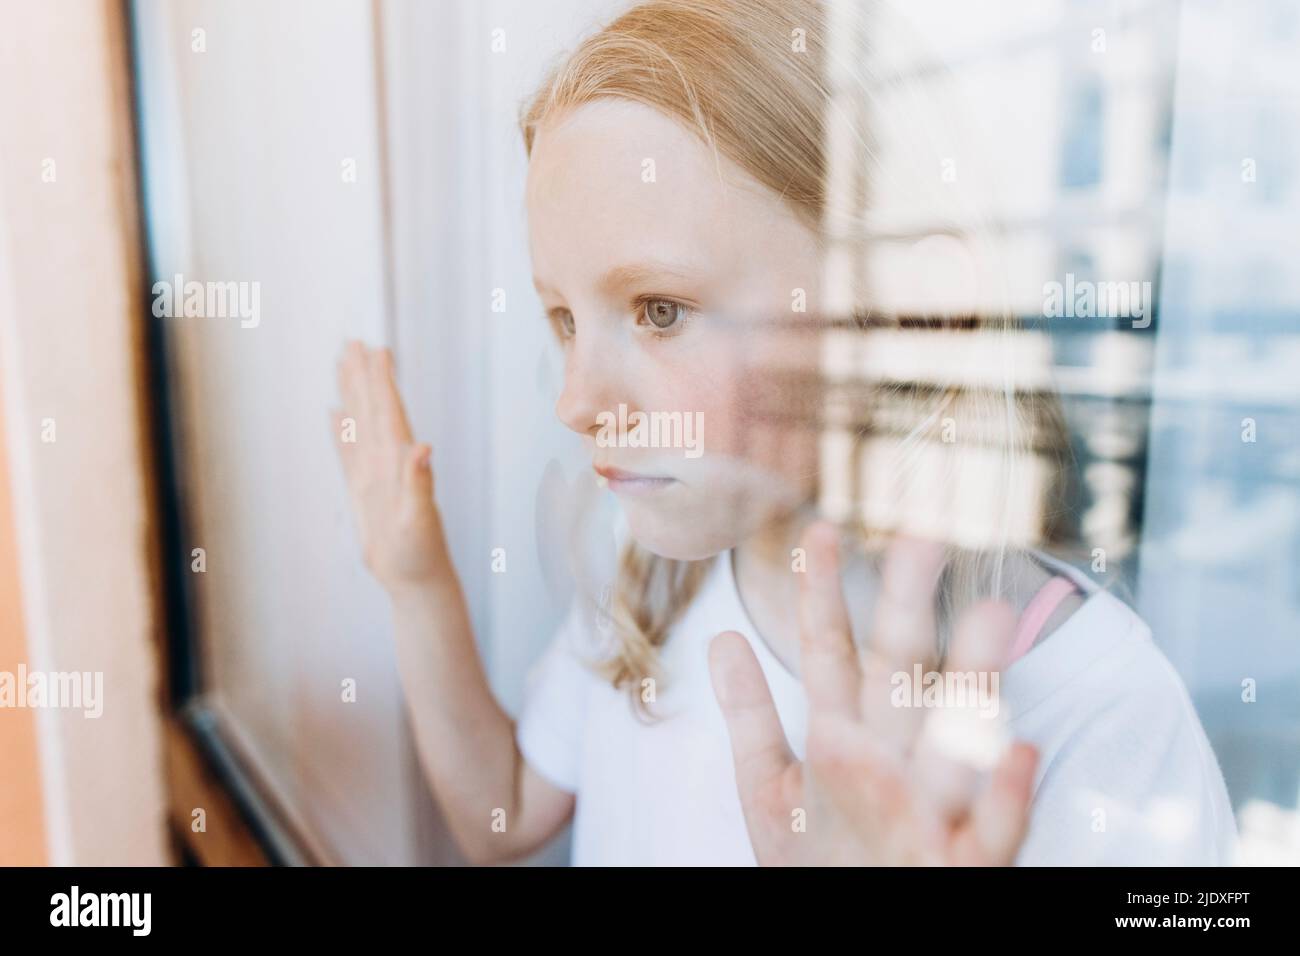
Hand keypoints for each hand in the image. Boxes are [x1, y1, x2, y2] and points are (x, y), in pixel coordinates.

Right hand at [332, 341, 448, 592]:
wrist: (416, 580)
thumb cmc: (421, 555)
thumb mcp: (419, 521)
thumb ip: (420, 483)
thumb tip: (422, 447)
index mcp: (400, 464)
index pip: (390, 413)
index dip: (383, 382)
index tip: (377, 349)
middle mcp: (388, 463)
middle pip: (374, 409)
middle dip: (365, 376)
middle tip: (354, 341)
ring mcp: (375, 475)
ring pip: (360, 424)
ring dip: (353, 394)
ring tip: (343, 364)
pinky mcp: (363, 491)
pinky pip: (348, 452)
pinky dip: (340, 431)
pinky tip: (334, 413)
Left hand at [708, 522, 1038, 864]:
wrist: (858, 925)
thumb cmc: (820, 859)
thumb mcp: (770, 789)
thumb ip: (751, 716)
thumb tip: (720, 639)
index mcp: (843, 739)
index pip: (833, 654)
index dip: (822, 594)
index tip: (818, 530)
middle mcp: (893, 760)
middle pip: (900, 674)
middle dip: (906, 606)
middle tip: (921, 535)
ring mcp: (932, 808)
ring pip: (954, 738)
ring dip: (973, 679)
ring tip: (992, 613)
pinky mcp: (966, 862)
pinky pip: (992, 830)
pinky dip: (1006, 795)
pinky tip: (1020, 750)